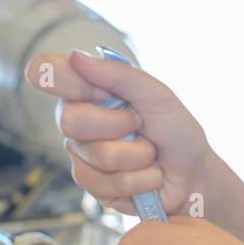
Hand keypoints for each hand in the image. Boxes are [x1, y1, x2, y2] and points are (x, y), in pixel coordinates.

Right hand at [24, 51, 243, 244]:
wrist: (194, 176)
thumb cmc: (176, 132)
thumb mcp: (157, 96)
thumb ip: (120, 75)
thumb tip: (75, 57)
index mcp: (88, 90)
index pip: (50, 74)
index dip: (59, 79)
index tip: (72, 83)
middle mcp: (78, 121)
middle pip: (71, 120)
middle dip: (120, 125)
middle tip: (140, 126)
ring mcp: (82, 155)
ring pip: (99, 155)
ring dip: (139, 157)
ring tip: (150, 155)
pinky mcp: (93, 187)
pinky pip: (109, 184)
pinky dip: (141, 180)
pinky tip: (147, 176)